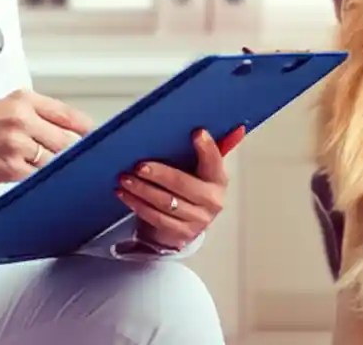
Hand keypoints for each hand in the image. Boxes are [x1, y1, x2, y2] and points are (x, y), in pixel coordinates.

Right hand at [0, 89, 93, 184]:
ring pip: (56, 159)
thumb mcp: (3, 106)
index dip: (85, 128)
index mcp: (22, 99)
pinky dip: (43, 177)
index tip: (94, 136)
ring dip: (60, 166)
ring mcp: (17, 144)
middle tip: (80, 157)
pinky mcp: (11, 168)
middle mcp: (22, 118)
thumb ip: (36, 113)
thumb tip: (69, 127)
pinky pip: (39, 175)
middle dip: (75, 150)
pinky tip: (42, 177)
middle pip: (68, 138)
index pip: (68, 113)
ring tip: (60, 169)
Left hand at [115, 127, 245, 250]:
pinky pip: (156, 218)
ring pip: (166, 203)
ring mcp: (197, 220)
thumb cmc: (191, 188)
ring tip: (125, 178)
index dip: (207, 148)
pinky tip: (125, 194)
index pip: (215, 161)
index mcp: (219, 179)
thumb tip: (237, 128)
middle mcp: (212, 201)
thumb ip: (211, 150)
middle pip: (184, 185)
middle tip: (139, 165)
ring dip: (142, 190)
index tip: (196, 133)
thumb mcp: (201, 169)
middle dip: (160, 174)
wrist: (185, 223)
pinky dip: (138, 205)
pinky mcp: (181, 234)